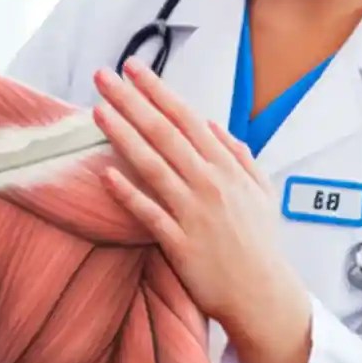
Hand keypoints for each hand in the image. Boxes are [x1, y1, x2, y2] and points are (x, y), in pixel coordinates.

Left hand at [92, 58, 311, 362]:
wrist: (263, 294)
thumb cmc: (259, 244)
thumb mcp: (260, 191)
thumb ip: (238, 155)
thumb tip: (214, 126)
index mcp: (225, 166)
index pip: (185, 117)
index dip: (157, 90)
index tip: (134, 69)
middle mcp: (208, 182)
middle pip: (163, 132)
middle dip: (132, 100)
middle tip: (104, 75)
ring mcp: (193, 212)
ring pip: (153, 165)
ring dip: (124, 135)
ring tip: (98, 111)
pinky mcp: (180, 243)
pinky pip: (149, 213)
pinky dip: (129, 193)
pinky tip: (107, 174)